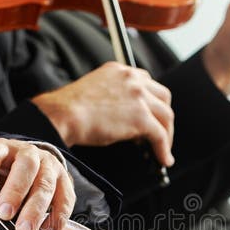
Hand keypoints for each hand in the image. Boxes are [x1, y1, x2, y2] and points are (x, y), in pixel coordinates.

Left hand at [0, 139, 74, 229]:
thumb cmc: (0, 173)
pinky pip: (65, 199)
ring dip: (36, 208)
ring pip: (45, 184)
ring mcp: (49, 167)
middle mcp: (28, 154)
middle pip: (24, 168)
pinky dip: (58, 217)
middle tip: (3, 215)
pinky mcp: (65, 183)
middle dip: (14, 191)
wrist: (38, 161)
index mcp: (1, 149)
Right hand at [31, 61, 174, 167]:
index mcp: (119, 71)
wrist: (63, 115)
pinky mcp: (140, 117)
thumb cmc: (70, 109)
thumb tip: (124, 120)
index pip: (146, 82)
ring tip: (163, 150)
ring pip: (166, 115)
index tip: (151, 115)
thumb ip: (113, 98)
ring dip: (167, 134)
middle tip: (160, 132)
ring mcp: (138, 97)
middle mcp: (132, 79)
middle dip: (164, 116)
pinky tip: (163, 159)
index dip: (151, 101)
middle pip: (163, 96)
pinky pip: (160, 135)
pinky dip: (164, 149)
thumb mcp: (95, 92)